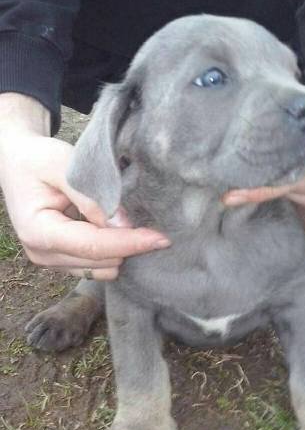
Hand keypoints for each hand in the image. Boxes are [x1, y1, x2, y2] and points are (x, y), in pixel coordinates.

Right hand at [0, 127, 169, 280]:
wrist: (18, 164)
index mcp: (38, 230)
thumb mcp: (63, 165)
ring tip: (137, 227)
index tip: (161, 238)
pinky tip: (121, 233)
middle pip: (101, 262)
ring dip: (123, 252)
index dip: (130, 243)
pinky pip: (98, 268)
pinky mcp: (63, 262)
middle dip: (130, 247)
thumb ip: (91, 196)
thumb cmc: (38, 159)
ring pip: (103, 270)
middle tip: (155, 226)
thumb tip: (123, 225)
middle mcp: (42, 254)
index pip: (93, 246)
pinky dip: (114, 253)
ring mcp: (52, 262)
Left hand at [222, 64, 304, 208]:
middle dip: (260, 181)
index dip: (263, 185)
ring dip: (275, 183)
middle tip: (230, 173)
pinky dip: (290, 186)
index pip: (297, 172)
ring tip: (256, 167)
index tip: (230, 194)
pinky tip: (281, 171)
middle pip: (291, 186)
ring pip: (296, 193)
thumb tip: (288, 117)